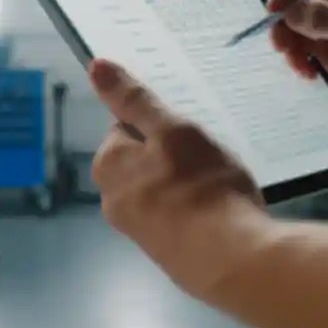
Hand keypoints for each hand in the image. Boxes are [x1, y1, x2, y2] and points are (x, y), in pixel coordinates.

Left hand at [88, 59, 271, 302]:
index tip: (187, 133)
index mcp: (108, 166)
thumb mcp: (171, 130)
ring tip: (218, 186)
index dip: (159, 125)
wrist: (233, 261)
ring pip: (159, 191)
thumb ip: (134, 99)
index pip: (125, 127)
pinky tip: (219, 213)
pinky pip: (176, 219)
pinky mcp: (165, 255)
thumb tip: (95, 65)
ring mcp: (138, 232)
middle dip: (170, 156)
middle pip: (141, 162)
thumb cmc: (201, 185)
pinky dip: (193, 212)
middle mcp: (112, 200)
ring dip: (183, 185)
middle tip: (206, 158)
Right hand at [268, 0, 327, 158]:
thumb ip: (325, 19)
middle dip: (287, 25)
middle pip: (302, 9)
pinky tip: (309, 75)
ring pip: (300, 34)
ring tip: (300, 67)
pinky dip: (300, 63)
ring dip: (292, 48)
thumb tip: (288, 11)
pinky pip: (306, 56)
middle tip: (281, 46)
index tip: (272, 10)